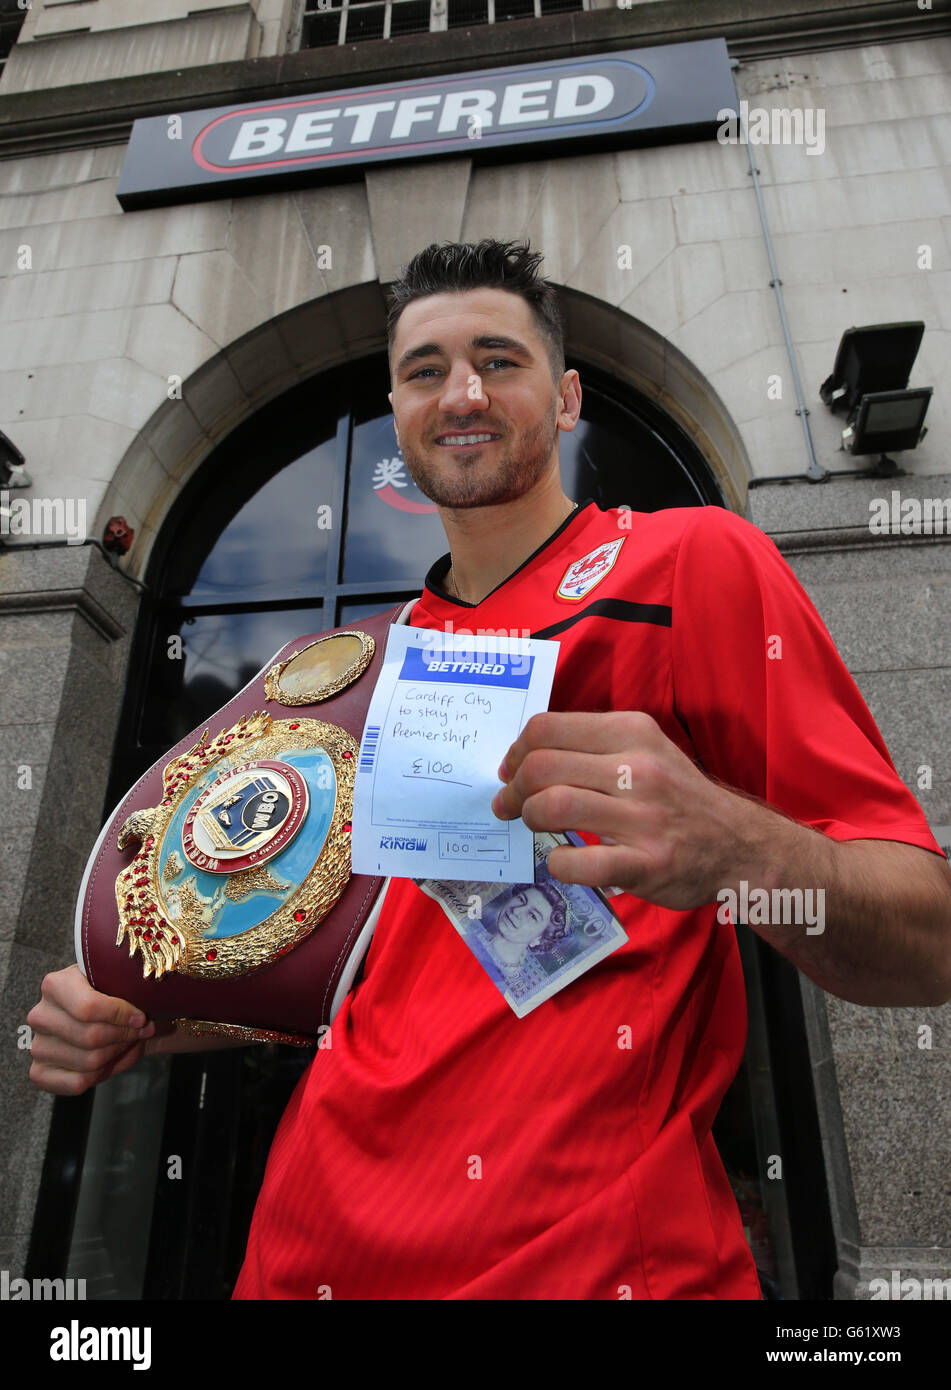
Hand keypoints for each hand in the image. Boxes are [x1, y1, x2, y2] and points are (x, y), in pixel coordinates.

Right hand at [27, 965, 159, 1095]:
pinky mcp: (40, 1072)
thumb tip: (142, 1020)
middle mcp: (40, 1015)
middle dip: (124, 1036)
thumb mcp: (120, 980)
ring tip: (129, 1042)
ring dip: (118, 1053)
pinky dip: (105, 1073)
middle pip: (91, 1037)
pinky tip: (114, 1059)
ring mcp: (37, 1046)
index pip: (87, 1008)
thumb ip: (129, 990)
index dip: (121, 1015)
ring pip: (88, 1061)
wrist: (104, 1014)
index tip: (140, 1017)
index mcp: (55, 985)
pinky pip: (77, 1083)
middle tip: (140, 1031)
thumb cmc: (113, 994)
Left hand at [491, 711, 761, 910]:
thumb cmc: (677, 796)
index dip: (516, 752)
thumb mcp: (645, 748)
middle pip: (542, 766)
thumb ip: (592, 746)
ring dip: (529, 819)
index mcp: (632, 732)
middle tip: (510, 805)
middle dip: (514, 789)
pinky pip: (579, 863)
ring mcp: (644, 817)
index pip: (547, 728)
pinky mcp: (647, 863)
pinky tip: (563, 860)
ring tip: (534, 826)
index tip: (510, 770)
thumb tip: (524, 757)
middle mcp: (639, 768)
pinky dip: (558, 863)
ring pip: (555, 806)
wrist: (738, 844)